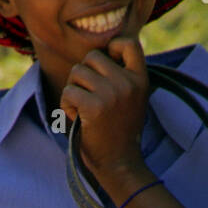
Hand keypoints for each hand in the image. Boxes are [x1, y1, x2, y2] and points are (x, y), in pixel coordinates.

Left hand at [60, 36, 149, 184]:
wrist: (120, 163)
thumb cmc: (120, 131)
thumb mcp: (132, 99)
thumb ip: (122, 75)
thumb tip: (98, 52)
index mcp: (141, 79)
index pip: (129, 43)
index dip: (112, 48)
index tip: (106, 66)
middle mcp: (128, 83)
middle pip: (92, 57)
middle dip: (83, 76)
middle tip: (89, 98)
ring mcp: (112, 93)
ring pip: (76, 72)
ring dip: (73, 91)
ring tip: (83, 109)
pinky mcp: (94, 107)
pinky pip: (68, 91)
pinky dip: (66, 105)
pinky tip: (76, 117)